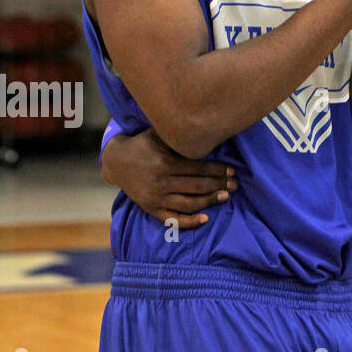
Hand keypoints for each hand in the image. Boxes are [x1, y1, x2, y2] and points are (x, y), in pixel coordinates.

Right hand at [102, 128, 235, 227]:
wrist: (116, 162)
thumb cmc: (142, 145)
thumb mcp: (157, 134)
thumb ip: (177, 136)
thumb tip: (205, 130)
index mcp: (164, 163)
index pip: (198, 169)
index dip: (217, 170)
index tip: (232, 171)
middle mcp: (161, 182)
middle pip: (197, 186)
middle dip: (219, 185)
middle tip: (235, 185)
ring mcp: (156, 198)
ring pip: (189, 203)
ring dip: (210, 201)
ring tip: (226, 197)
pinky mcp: (151, 209)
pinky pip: (173, 220)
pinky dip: (190, 221)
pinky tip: (206, 219)